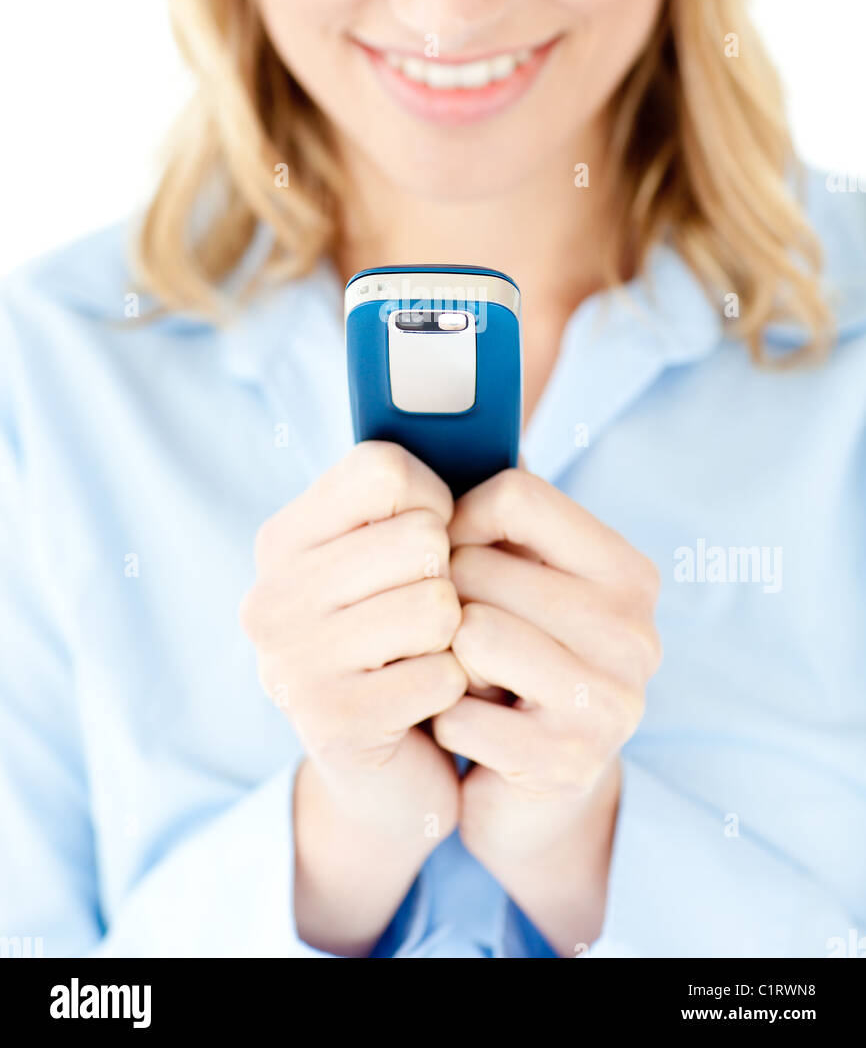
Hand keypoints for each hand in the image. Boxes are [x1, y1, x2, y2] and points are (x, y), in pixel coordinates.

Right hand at [240, 441, 466, 953]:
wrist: (391, 778)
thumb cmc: (412, 645)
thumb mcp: (408, 564)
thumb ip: (440, 498)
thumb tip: (508, 454)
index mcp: (284, 540)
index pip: (381, 469)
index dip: (435, 499)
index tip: (433, 537)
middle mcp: (271, 596)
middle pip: (419, 537)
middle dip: (451, 577)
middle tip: (431, 616)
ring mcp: (291, 662)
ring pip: (435, 606)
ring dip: (454, 637)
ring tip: (428, 656)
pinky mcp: (331, 723)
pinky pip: (442, 673)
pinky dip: (454, 690)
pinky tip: (427, 704)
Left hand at [431, 467, 661, 952]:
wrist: (534, 794)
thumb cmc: (518, 656)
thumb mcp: (524, 578)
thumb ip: (504, 510)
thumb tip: (454, 430)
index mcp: (629, 574)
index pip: (517, 496)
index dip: (461, 517)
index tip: (450, 548)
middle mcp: (635, 635)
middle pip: (482, 566)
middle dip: (445, 594)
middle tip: (455, 628)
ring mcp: (608, 705)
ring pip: (471, 633)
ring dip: (447, 657)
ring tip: (466, 674)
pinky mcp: (565, 764)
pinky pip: (458, 711)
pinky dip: (444, 719)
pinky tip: (467, 725)